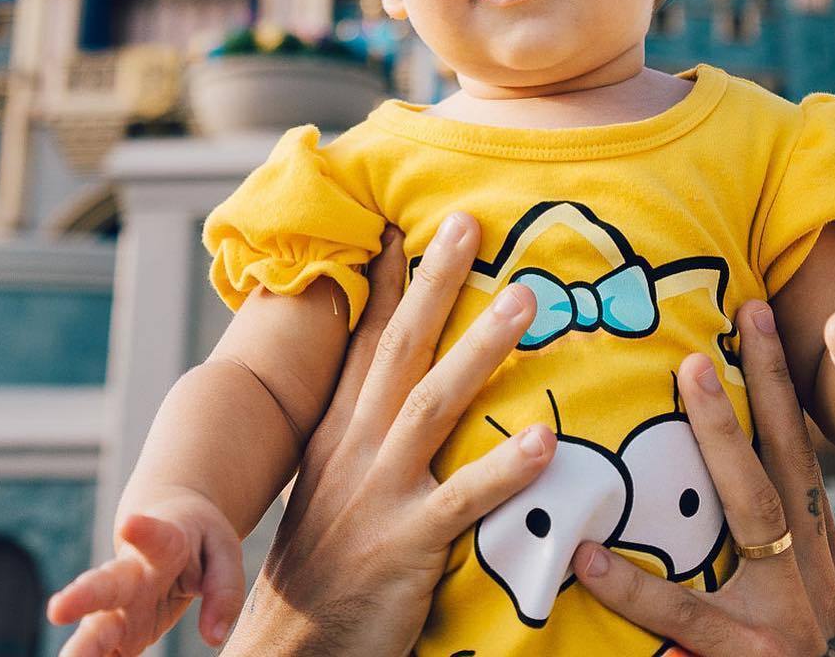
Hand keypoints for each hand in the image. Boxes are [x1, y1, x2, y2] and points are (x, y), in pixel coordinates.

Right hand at [46, 487, 242, 654]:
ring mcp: (121, 608)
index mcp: (164, 544)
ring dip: (80, 647)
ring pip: (96, 626)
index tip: (129, 523)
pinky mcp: (119, 635)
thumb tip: (214, 637)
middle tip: (58, 608)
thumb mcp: (223, 550)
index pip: (155, 535)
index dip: (144, 530)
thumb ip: (223, 588)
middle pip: (107, 583)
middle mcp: (133, 575)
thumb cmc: (197, 541)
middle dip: (84, 596)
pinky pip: (102, 653)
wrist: (166, 531)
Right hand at [222, 212, 553, 656]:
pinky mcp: (407, 544)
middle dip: (438, 280)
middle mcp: (356, 447)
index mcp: (337, 429)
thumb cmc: (323, 565)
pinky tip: (546, 442)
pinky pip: (464, 500)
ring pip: (435, 403)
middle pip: (400, 346)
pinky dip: (505, 468)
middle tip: (471, 221)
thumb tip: (395, 390)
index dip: (388, 278)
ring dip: (483, 348)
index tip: (405, 222)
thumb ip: (362, 432)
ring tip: (528, 302)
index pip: (365, 337)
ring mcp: (380, 492)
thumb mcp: (330, 484)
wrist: (288, 650)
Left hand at [573, 300, 834, 656]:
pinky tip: (590, 556)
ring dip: (722, 437)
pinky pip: (684, 614)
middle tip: (740, 317)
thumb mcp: (824, 607)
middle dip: (768, 384)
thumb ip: (794, 550)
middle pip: (790, 457)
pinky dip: (635, 587)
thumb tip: (752, 481)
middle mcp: (811, 574)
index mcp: (821, 557)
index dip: (782, 389)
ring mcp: (783, 613)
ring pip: (754, 507)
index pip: (801, 456)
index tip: (756, 321)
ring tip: (685, 377)